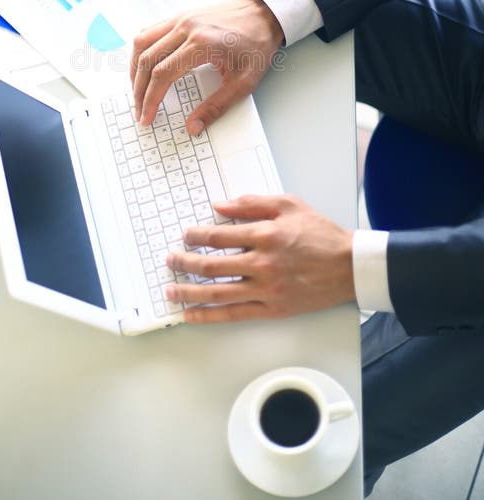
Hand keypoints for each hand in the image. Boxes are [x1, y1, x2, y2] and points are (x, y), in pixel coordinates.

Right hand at [130, 0, 283, 131]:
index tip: (147, 117)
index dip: (150, 100)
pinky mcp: (179, 16)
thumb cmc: (257, 45)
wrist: (264, 14)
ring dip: (135, 70)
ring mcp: (180, 18)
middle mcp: (186, 27)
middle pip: (147, 60)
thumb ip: (216, 107)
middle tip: (139, 111)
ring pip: (141, 43)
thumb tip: (193, 127)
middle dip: (139, 90)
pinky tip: (143, 66)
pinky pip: (149, 32)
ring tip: (137, 91)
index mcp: (202, 44)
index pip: (162, 75)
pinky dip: (141, 51)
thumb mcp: (244, 82)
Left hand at [164, 194, 354, 323]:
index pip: (218, 236)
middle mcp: (262, 264)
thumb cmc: (321, 233)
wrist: (349, 266)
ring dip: (189, 292)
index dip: (196, 236)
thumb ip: (253, 204)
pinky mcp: (272, 309)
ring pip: (217, 293)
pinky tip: (192, 315)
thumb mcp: (289, 204)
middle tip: (170, 261)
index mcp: (264, 235)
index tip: (186, 236)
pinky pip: (234, 314)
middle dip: (185, 263)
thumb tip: (221, 205)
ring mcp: (266, 290)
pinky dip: (209, 316)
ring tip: (171, 290)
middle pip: (212, 266)